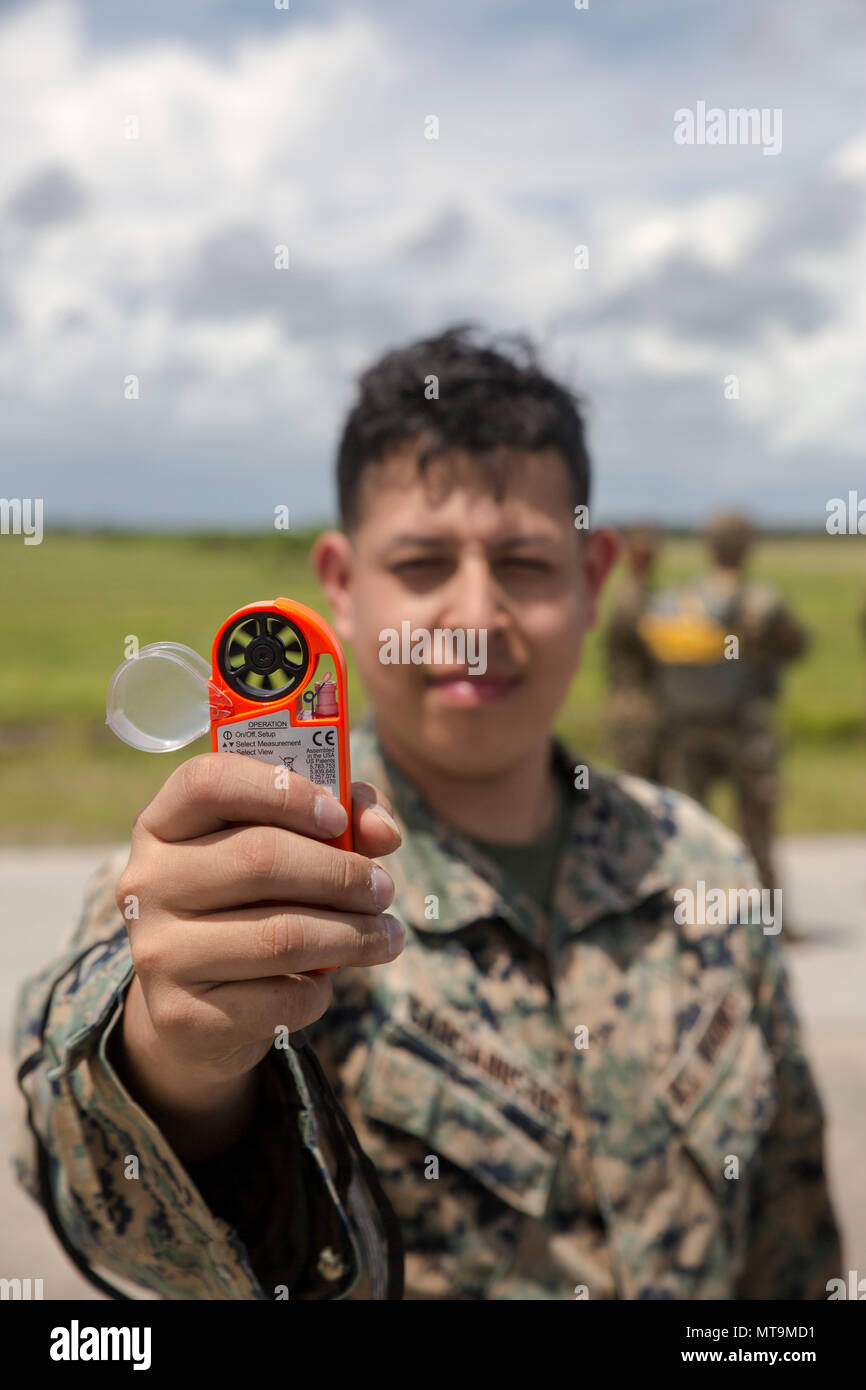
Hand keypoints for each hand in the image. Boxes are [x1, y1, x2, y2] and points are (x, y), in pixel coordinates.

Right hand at [113, 754, 402, 1155]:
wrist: (196, 1009)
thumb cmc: (253, 905)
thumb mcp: (285, 847)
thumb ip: (342, 818)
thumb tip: (385, 832)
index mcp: (162, 824)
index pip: (209, 781)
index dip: (281, 791)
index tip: (337, 816)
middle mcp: (146, 883)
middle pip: (259, 858)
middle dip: (342, 874)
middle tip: (383, 888)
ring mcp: (156, 952)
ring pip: (279, 935)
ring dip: (353, 936)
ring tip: (386, 935)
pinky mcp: (180, 1015)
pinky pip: (279, 998)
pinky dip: (320, 991)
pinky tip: (325, 983)